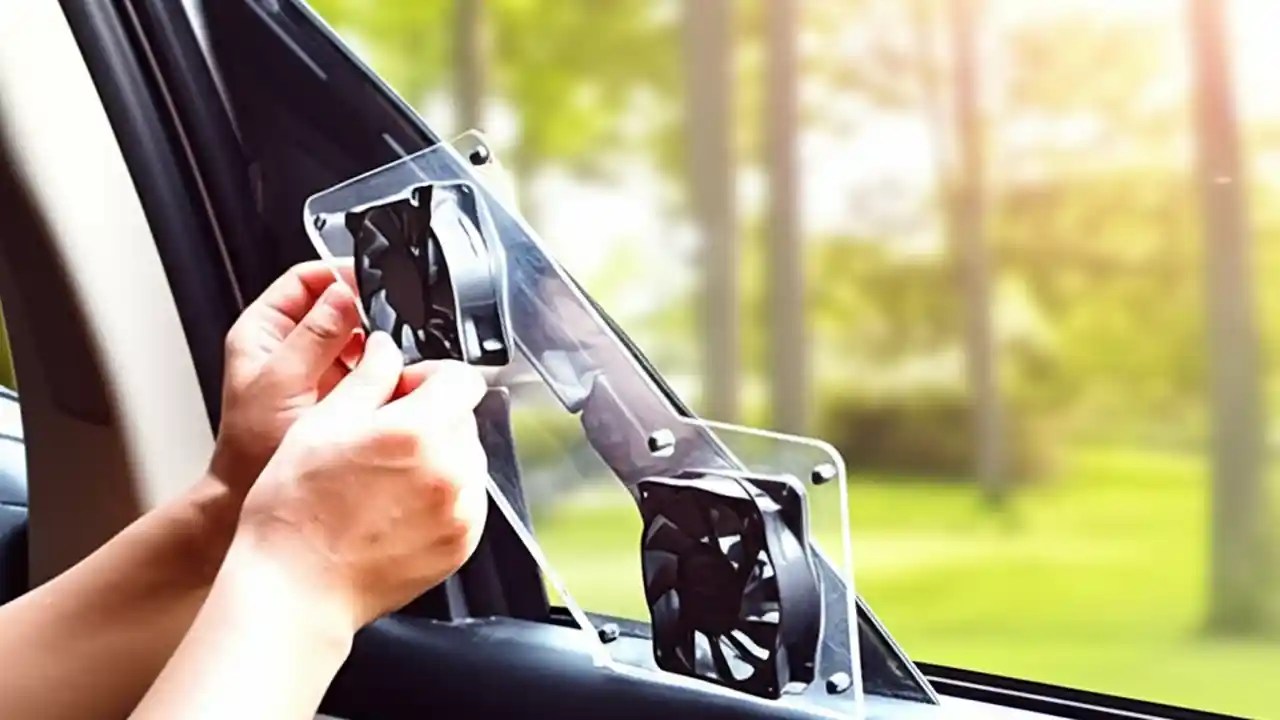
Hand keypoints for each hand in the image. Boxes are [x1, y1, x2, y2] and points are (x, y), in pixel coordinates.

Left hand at [209, 261, 365, 496]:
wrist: (255, 500)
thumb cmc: (252, 452)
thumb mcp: (283, 384)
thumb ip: (314, 337)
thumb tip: (344, 293)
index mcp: (264, 332)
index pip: (307, 278)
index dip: (340, 275)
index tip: (372, 284)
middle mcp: (290, 348)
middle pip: (337, 306)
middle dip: (365, 313)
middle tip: (385, 328)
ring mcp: (316, 372)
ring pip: (356, 338)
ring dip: (376, 346)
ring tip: (387, 360)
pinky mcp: (337, 396)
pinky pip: (367, 370)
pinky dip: (381, 373)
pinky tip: (387, 385)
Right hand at [232, 331, 489, 629]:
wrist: (297, 587)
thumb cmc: (297, 511)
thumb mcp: (321, 424)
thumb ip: (369, 378)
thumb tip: (387, 350)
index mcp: (419, 431)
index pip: (461, 378)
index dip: (429, 377)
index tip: (404, 390)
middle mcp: (451, 470)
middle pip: (462, 419)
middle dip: (430, 418)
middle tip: (381, 438)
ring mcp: (462, 511)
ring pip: (465, 460)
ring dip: (437, 457)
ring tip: (383, 479)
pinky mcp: (462, 543)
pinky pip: (465, 501)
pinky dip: (440, 496)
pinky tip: (395, 507)